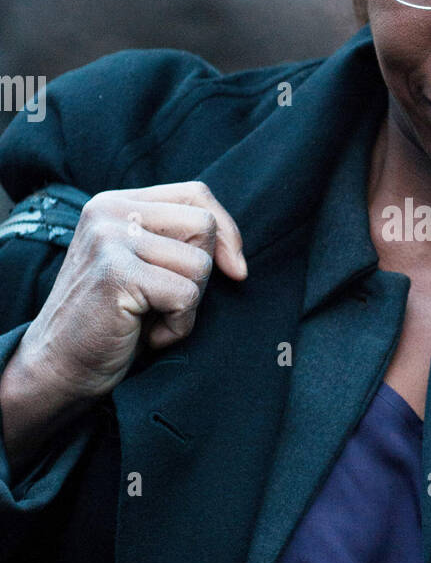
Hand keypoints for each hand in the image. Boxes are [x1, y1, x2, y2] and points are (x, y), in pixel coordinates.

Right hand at [3, 180, 246, 433]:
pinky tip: (145, 335)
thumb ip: (177, 242)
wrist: (59, 367)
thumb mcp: (145, 267)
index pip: (196, 195)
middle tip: (163, 302)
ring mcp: (109, 240)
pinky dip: (178, 326)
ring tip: (149, 319)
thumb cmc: (113, 322)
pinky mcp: (116, 274)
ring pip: (199, 264)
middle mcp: (109, 212)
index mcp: (116, 204)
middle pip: (204, 226)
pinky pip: (186, 296)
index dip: (226, 232)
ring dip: (187, 306)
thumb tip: (238, 256)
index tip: (234, 270)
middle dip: (201, 274)